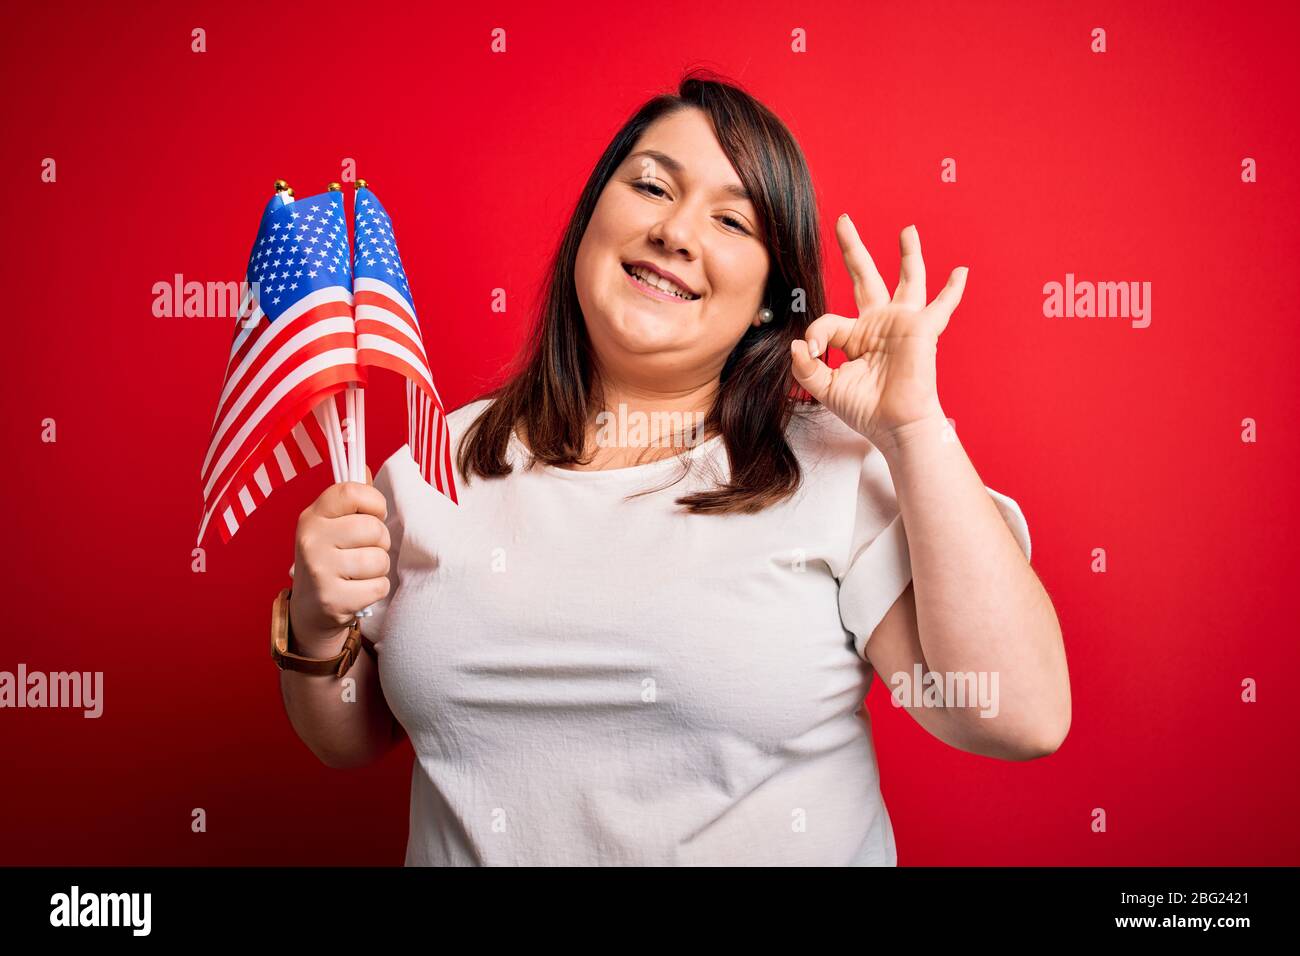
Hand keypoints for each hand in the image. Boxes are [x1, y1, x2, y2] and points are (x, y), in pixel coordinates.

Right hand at [288, 466, 390, 654]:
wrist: (310, 608)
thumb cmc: (331, 558)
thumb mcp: (332, 524)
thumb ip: (351, 498)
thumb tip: (362, 464)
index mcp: (313, 515)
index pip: (353, 490)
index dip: (374, 503)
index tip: (373, 515)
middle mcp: (312, 540)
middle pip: (373, 528)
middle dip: (380, 541)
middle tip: (365, 550)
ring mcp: (319, 570)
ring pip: (379, 559)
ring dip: (378, 568)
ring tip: (361, 572)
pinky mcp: (332, 599)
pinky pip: (378, 587)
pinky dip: (375, 590)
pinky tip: (358, 591)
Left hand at [790, 216, 966, 447]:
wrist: (894, 426)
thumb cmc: (865, 410)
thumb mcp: (825, 387)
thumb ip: (805, 367)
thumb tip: (797, 345)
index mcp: (854, 336)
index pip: (827, 319)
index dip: (814, 334)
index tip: (810, 352)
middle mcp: (878, 324)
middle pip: (864, 277)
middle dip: (853, 248)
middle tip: (843, 221)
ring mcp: (902, 323)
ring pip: (906, 279)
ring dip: (908, 254)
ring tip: (907, 230)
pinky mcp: (921, 329)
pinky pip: (941, 305)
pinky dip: (952, 290)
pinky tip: (961, 272)